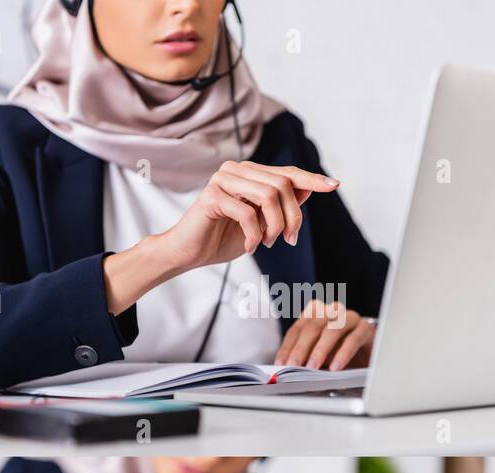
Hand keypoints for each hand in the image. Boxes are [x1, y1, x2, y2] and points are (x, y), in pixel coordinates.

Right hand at [161, 162, 340, 270]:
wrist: (186, 254)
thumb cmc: (220, 239)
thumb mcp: (260, 224)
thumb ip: (281, 205)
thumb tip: (309, 190)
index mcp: (248, 173)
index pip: (287, 173)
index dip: (311, 179)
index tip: (334, 185)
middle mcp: (236, 170)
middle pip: (282, 185)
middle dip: (292, 216)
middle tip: (288, 240)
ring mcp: (222, 180)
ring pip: (268, 196)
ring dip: (274, 225)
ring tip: (266, 243)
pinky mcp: (211, 196)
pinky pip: (247, 212)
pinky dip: (254, 234)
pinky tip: (250, 246)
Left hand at [274, 299, 374, 370]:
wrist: (369, 352)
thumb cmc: (339, 352)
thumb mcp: (318, 355)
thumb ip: (304, 357)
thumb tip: (288, 369)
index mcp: (315, 315)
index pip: (297, 329)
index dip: (287, 347)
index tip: (280, 364)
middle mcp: (331, 312)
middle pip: (312, 327)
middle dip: (301, 348)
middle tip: (294, 366)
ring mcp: (349, 318)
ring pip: (332, 330)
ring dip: (320, 350)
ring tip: (313, 367)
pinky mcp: (366, 328)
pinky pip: (353, 339)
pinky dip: (343, 354)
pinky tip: (336, 367)